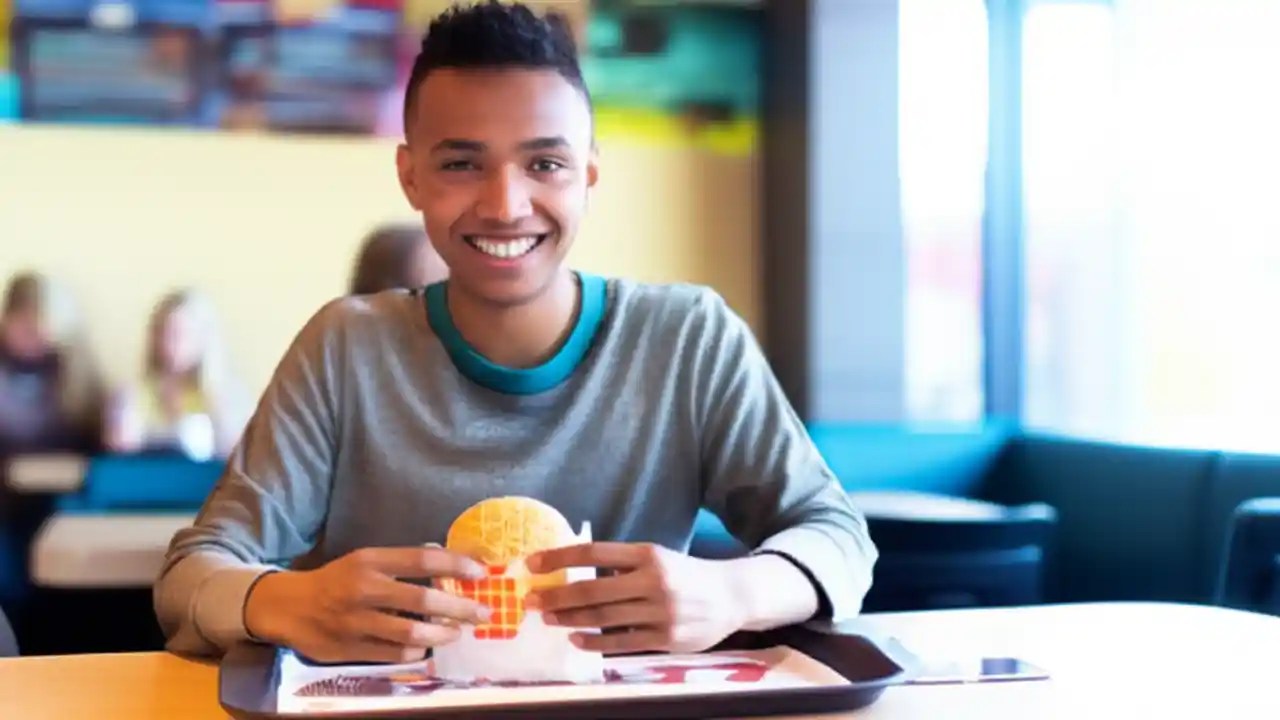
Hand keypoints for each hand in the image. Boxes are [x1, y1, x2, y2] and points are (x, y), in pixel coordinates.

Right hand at [244, 546, 492, 663]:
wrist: (288, 607)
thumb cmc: (336, 581)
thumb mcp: (364, 561)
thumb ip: (400, 564)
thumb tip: (446, 565)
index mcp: (369, 561)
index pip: (422, 559)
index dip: (456, 564)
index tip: (482, 572)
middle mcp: (364, 589)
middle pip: (422, 599)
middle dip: (459, 607)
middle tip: (483, 613)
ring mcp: (356, 621)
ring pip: (410, 632)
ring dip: (442, 634)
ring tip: (457, 632)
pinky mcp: (350, 648)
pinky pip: (393, 654)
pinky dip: (416, 652)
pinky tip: (427, 647)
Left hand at [525, 542, 745, 654]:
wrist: (733, 596)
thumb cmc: (687, 575)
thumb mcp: (658, 558)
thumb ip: (623, 564)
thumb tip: (575, 571)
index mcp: (648, 554)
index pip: (594, 553)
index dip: (560, 558)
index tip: (532, 564)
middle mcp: (653, 581)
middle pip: (593, 589)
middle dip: (556, 596)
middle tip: (530, 601)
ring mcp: (660, 612)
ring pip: (604, 617)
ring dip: (570, 619)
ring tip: (548, 619)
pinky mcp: (665, 638)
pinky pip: (622, 641)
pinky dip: (595, 642)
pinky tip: (576, 639)